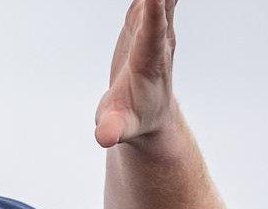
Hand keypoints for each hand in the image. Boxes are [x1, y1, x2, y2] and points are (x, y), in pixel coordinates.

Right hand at [95, 0, 178, 147]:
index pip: (152, 31)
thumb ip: (113, 129)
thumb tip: (103, 136)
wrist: (150, 115)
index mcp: (149, 61)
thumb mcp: (120, 128)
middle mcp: (158, 37)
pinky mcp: (148, 18)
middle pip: (163, 1)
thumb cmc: (133, 120)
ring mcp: (155, 24)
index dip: (153, 10)